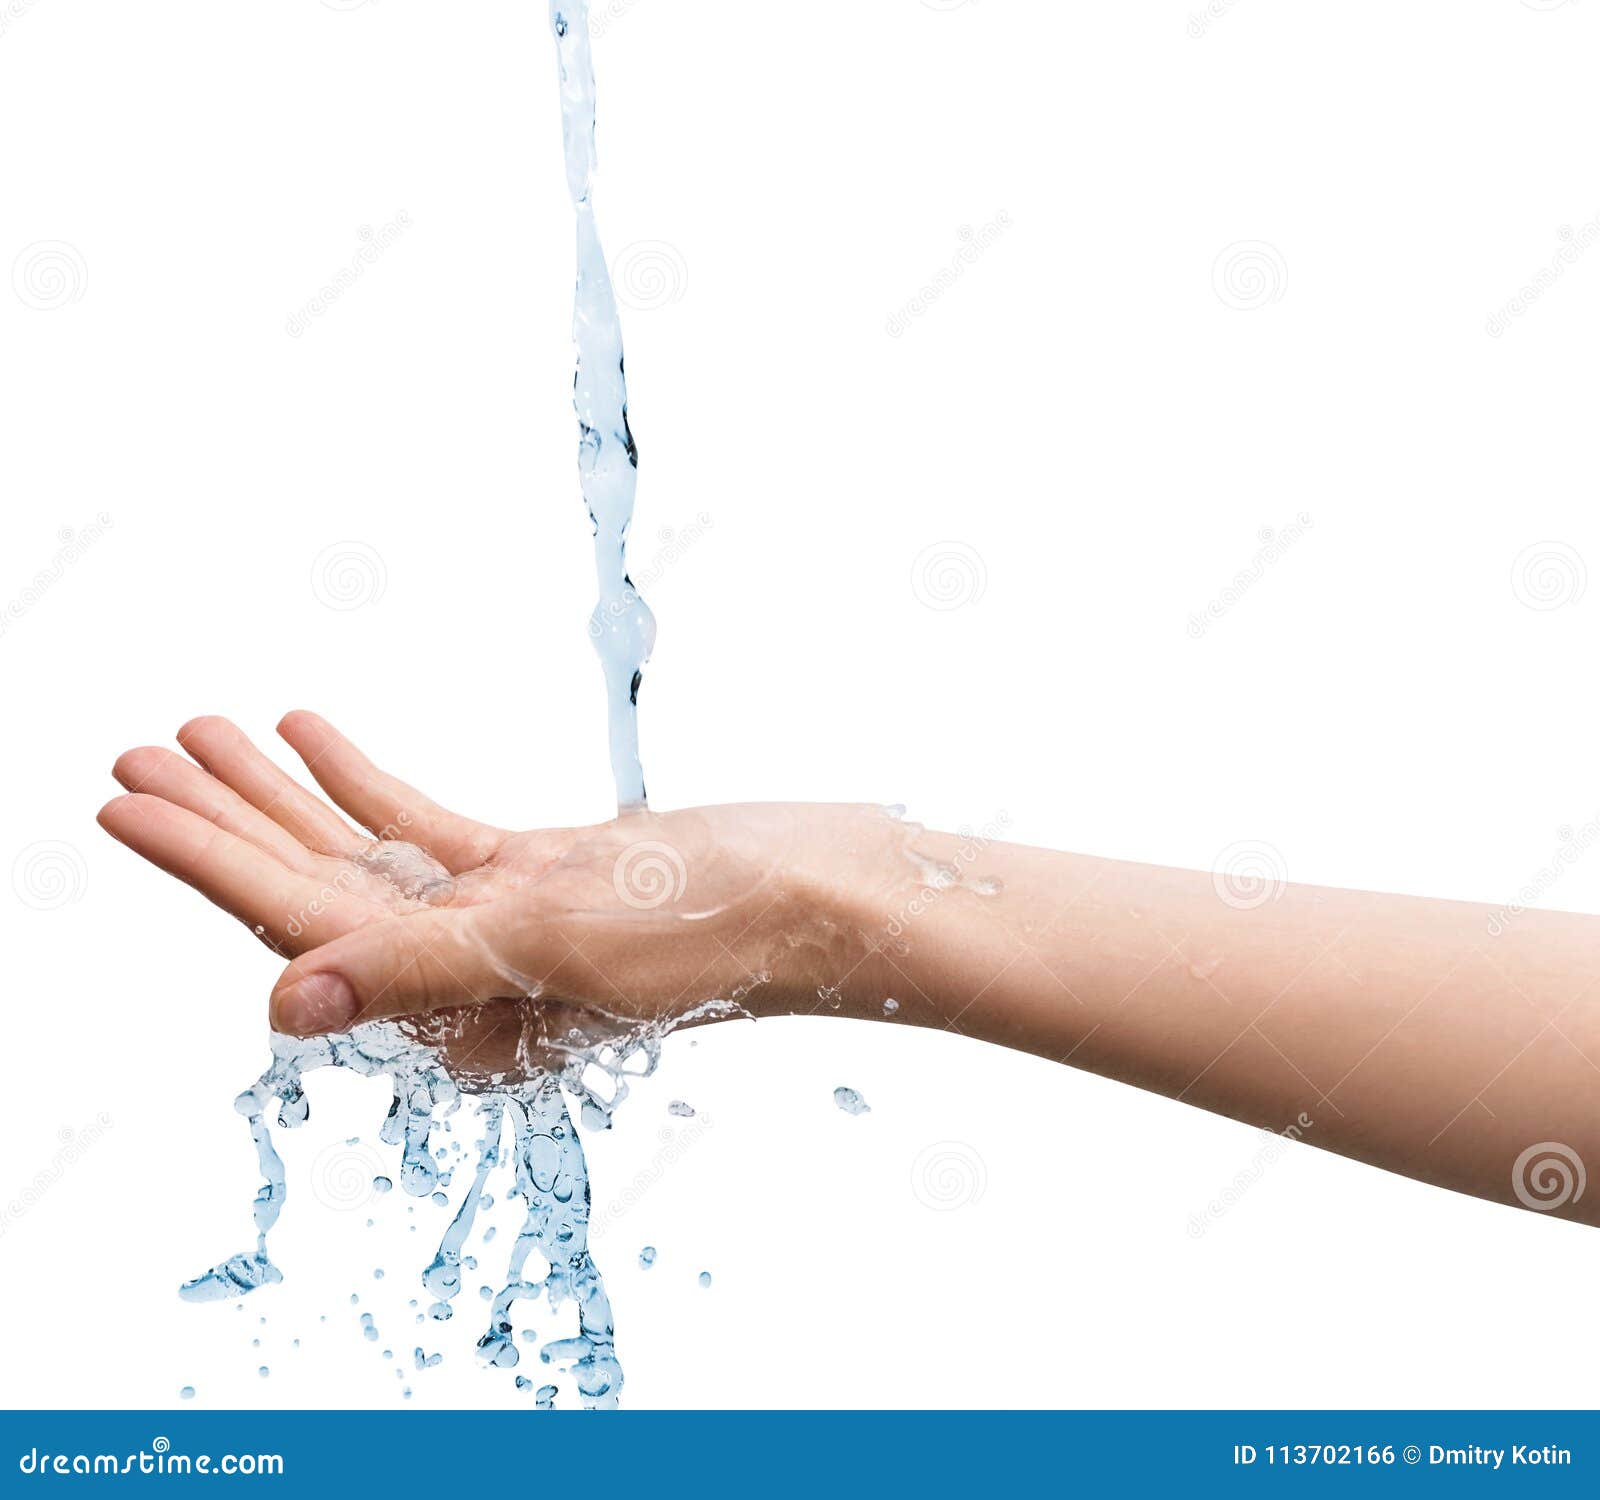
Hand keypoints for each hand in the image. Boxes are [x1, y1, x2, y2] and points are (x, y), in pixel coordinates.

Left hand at [97, 714, 896, 1076]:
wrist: (820, 890)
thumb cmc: (712, 932)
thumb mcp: (558, 946)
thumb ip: (416, 968)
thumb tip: (282, 1001)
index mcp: (453, 1012)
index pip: (299, 925)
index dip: (205, 859)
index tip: (125, 799)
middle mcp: (460, 978)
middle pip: (311, 886)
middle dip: (222, 818)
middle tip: (134, 754)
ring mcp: (496, 922)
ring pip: (360, 851)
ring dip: (281, 792)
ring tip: (202, 729)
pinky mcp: (534, 874)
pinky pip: (425, 827)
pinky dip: (365, 781)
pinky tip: (311, 732)